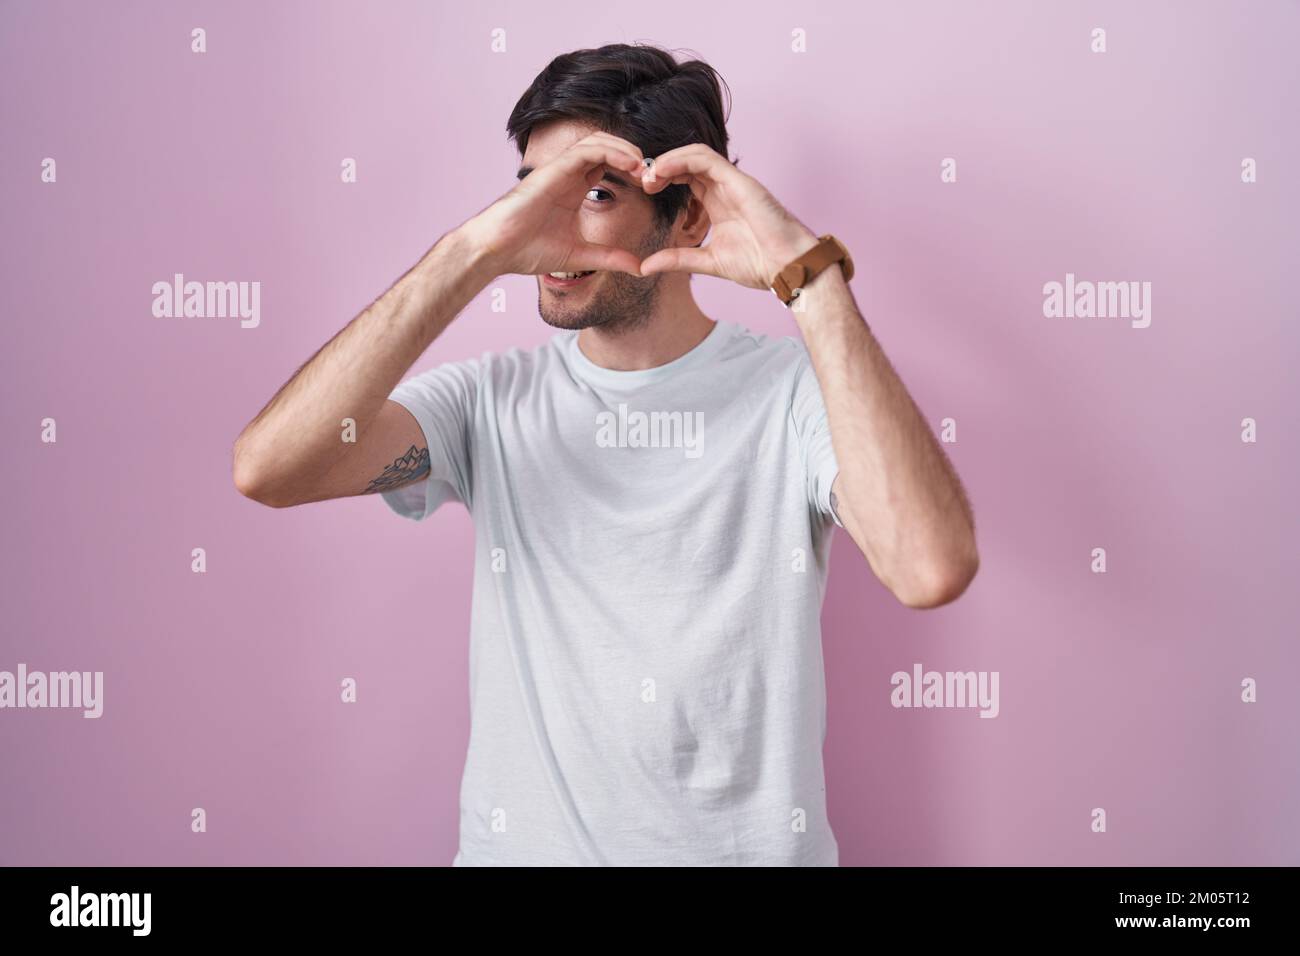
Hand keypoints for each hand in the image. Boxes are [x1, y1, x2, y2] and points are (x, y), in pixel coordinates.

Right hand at [462, 132, 647, 277]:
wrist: (497, 250)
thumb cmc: (527, 251)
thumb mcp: (580, 256)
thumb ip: (609, 258)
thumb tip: (640, 268)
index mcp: (574, 189)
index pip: (608, 165)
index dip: (632, 170)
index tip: (652, 186)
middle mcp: (568, 174)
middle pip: (607, 148)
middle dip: (633, 156)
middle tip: (654, 174)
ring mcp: (560, 170)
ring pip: (599, 142)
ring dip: (626, 150)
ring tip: (645, 166)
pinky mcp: (553, 170)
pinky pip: (587, 150)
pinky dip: (612, 152)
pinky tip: (631, 164)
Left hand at [638, 144, 819, 289]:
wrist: (787, 267)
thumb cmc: (759, 264)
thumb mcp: (706, 261)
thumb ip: (677, 260)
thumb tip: (644, 267)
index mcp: (717, 203)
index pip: (685, 178)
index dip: (662, 179)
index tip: (644, 191)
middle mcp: (724, 188)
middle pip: (686, 162)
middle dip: (660, 168)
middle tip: (642, 182)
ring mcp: (732, 182)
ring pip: (694, 154)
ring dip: (668, 160)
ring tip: (649, 176)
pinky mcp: (739, 180)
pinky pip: (706, 158)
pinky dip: (681, 160)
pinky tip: (662, 171)